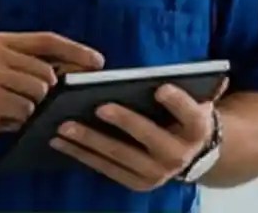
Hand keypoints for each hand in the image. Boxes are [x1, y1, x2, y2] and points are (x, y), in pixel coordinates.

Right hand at [0, 32, 104, 155]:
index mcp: (0, 42)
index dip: (75, 50)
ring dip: (33, 108)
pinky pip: (24, 108)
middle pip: (46, 70)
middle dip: (49, 93)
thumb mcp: (7, 77)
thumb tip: (80, 70)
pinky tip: (2, 119)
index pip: (47, 39)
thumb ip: (36, 69)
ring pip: (39, 90)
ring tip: (12, 111)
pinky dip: (20, 119)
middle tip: (33, 105)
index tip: (98, 62)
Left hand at [50, 79, 227, 190]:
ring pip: (120, 155)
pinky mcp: (137, 183)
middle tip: (99, 106)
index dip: (177, 102)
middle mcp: (178, 155)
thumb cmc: (183, 113)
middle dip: (124, 121)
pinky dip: (81, 154)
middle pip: (149, 137)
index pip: (190, 114)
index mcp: (197, 128)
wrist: (190, 153)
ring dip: (90, 140)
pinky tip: (61, 141)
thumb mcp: (192, 98)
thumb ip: (183, 85)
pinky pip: (105, 168)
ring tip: (64, 124)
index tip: (160, 88)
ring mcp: (157, 173)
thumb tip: (166, 74)